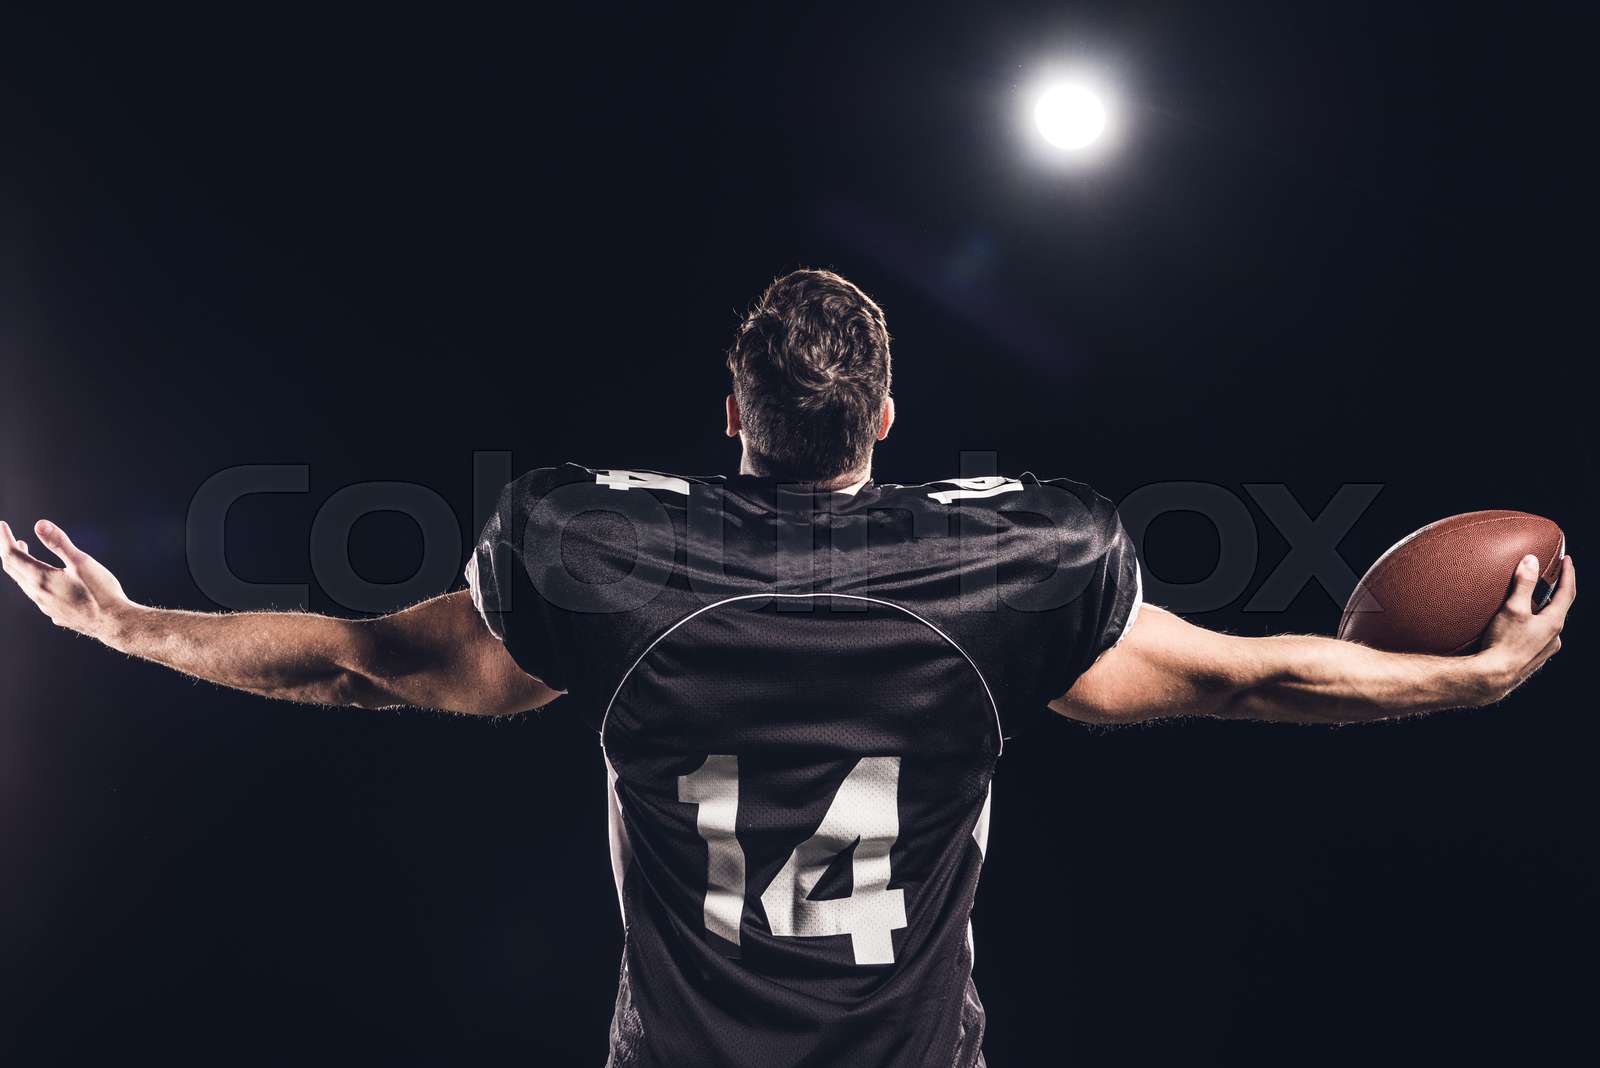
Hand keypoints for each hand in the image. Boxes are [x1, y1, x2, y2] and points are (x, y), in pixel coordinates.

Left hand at [1, 519, 134, 640]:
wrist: (114, 623)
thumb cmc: (101, 592)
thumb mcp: (82, 562)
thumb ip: (59, 543)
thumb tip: (40, 525)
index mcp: (41, 579)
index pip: (12, 556)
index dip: (5, 539)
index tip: (2, 525)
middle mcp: (38, 594)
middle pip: (14, 570)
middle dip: (10, 552)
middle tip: (11, 539)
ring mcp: (46, 607)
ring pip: (24, 584)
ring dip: (21, 567)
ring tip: (26, 555)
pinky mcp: (57, 614)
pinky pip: (37, 596)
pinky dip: (33, 582)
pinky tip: (45, 581)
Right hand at [1471, 553, 1575, 703]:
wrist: (1493, 677)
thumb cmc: (1503, 643)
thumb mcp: (1513, 608)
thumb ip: (1524, 584)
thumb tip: (1532, 560)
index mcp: (1554, 622)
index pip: (1567, 592)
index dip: (1568, 574)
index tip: (1567, 560)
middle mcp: (1555, 637)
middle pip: (1559, 608)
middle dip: (1555, 592)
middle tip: (1549, 578)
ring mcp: (1545, 650)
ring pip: (1548, 623)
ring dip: (1542, 610)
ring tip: (1530, 601)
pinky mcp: (1533, 658)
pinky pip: (1538, 635)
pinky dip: (1533, 624)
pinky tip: (1519, 626)